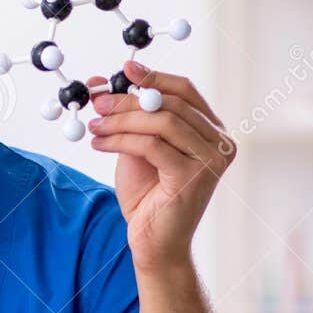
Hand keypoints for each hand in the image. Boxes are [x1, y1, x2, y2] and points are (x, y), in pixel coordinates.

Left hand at [86, 59, 235, 274]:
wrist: (154, 244)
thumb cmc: (148, 197)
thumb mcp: (137, 147)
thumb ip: (130, 117)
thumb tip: (103, 84)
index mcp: (211, 131)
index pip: (186, 91)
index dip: (154, 77)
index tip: (124, 68)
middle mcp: (219, 143)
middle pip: (171, 104)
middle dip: (129, 99)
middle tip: (98, 102)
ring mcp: (210, 161)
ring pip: (161, 123)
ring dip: (121, 120)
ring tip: (94, 127)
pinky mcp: (192, 177)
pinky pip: (152, 146)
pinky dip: (121, 141)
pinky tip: (99, 144)